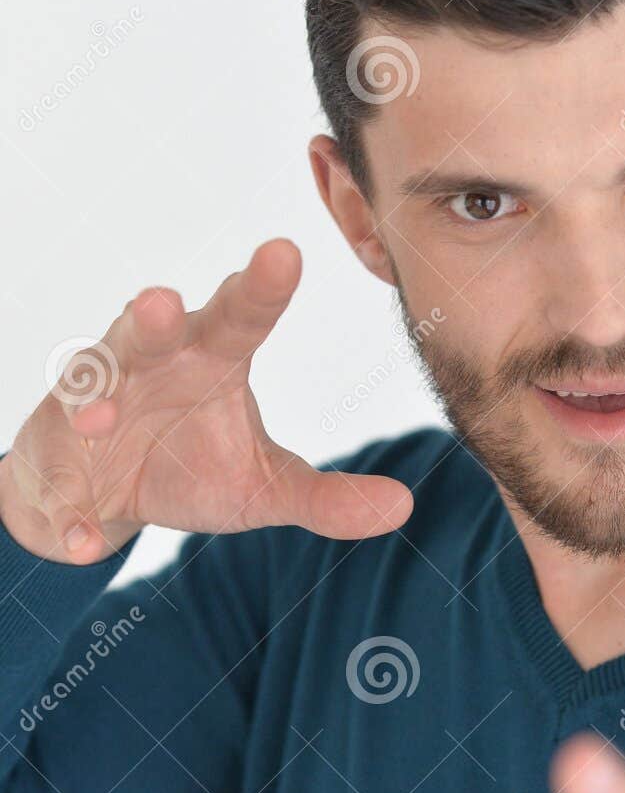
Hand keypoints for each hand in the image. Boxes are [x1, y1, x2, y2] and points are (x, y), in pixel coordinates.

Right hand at [0, 239, 411, 562]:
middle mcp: (148, 365)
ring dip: (95, 397)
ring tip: (104, 415)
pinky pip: (59, 483)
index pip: (241, 316)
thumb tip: (404, 507)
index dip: (260, 288)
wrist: (99, 500)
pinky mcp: (53, 458)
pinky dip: (70, 510)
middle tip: (164, 303)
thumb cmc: (189, 468)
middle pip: (151, 332)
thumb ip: (325, 497)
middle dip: (153, 319)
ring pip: (89, 386)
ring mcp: (92, 404)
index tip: (284, 254)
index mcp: (210, 359)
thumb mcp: (263, 488)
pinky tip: (85, 538)